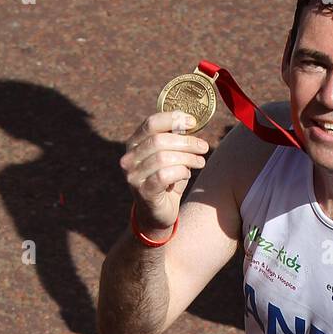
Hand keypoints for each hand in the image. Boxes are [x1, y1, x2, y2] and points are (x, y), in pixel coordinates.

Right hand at [120, 111, 209, 236]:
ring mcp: (133, 176)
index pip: (150, 124)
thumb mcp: (171, 156)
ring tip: (199, 162)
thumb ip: (176, 140)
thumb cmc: (167, 181)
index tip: (192, 122)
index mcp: (134, 143)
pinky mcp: (143, 192)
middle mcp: (129, 158)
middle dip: (186, 142)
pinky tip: (187, 174)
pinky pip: (164, 176)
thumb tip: (190, 123)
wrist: (158, 214)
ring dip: (187, 158)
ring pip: (163, 158)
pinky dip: (180, 172)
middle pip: (158, 140)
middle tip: (203, 147)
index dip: (172, 119)